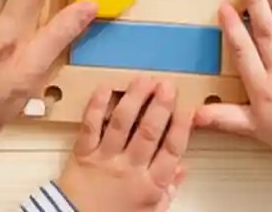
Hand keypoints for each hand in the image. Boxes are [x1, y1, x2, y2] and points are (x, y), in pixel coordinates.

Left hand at [57, 77, 191, 211]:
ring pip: (122, 124)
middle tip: (168, 86)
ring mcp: (105, 158)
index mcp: (150, 185)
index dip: (181, 128)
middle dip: (160, 106)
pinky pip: (91, 125)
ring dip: (134, 99)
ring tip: (144, 80)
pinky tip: (105, 87)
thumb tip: (182, 169)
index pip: (171, 151)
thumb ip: (167, 191)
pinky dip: (97, 105)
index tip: (188, 109)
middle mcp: (129, 168)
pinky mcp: (83, 152)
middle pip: (149, 132)